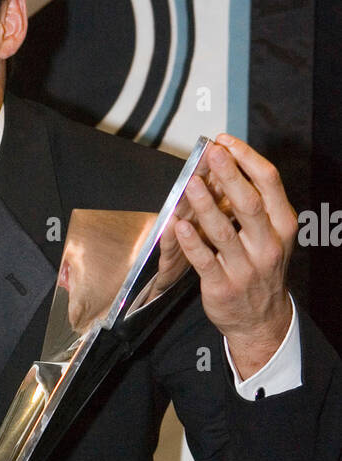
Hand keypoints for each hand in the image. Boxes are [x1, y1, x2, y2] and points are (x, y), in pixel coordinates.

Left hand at [170, 135, 297, 377]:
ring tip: (191, 183)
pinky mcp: (222, 286)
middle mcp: (268, 245)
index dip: (247, 158)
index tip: (225, 141)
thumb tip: (230, 163)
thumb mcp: (272, 235)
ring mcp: (245, 267)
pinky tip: (179, 224)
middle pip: (249, 203)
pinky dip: (191, 242)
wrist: (261, 320)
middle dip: (229, 175)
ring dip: (205, 205)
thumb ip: (257, 204)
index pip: (269, 183)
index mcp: (282, 225)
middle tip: (211, 152)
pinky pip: (204, 260)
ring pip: (223, 231)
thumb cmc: (261, 267)